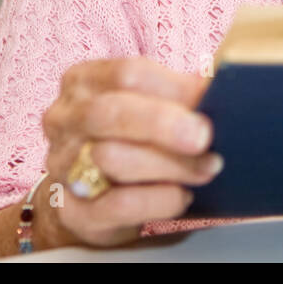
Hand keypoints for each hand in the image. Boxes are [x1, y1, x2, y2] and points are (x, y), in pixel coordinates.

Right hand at [37, 57, 220, 248]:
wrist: (94, 195)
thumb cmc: (133, 136)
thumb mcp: (152, 104)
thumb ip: (180, 94)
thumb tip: (222, 88)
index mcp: (84, 81)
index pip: (127, 74)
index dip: (173, 87)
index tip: (209, 98)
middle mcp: (64, 119)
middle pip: (110, 113)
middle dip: (163, 124)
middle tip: (204, 137)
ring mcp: (60, 165)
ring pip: (111, 159)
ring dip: (170, 165)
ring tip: (205, 169)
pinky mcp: (71, 210)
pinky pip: (117, 204)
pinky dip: (159, 200)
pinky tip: (181, 196)